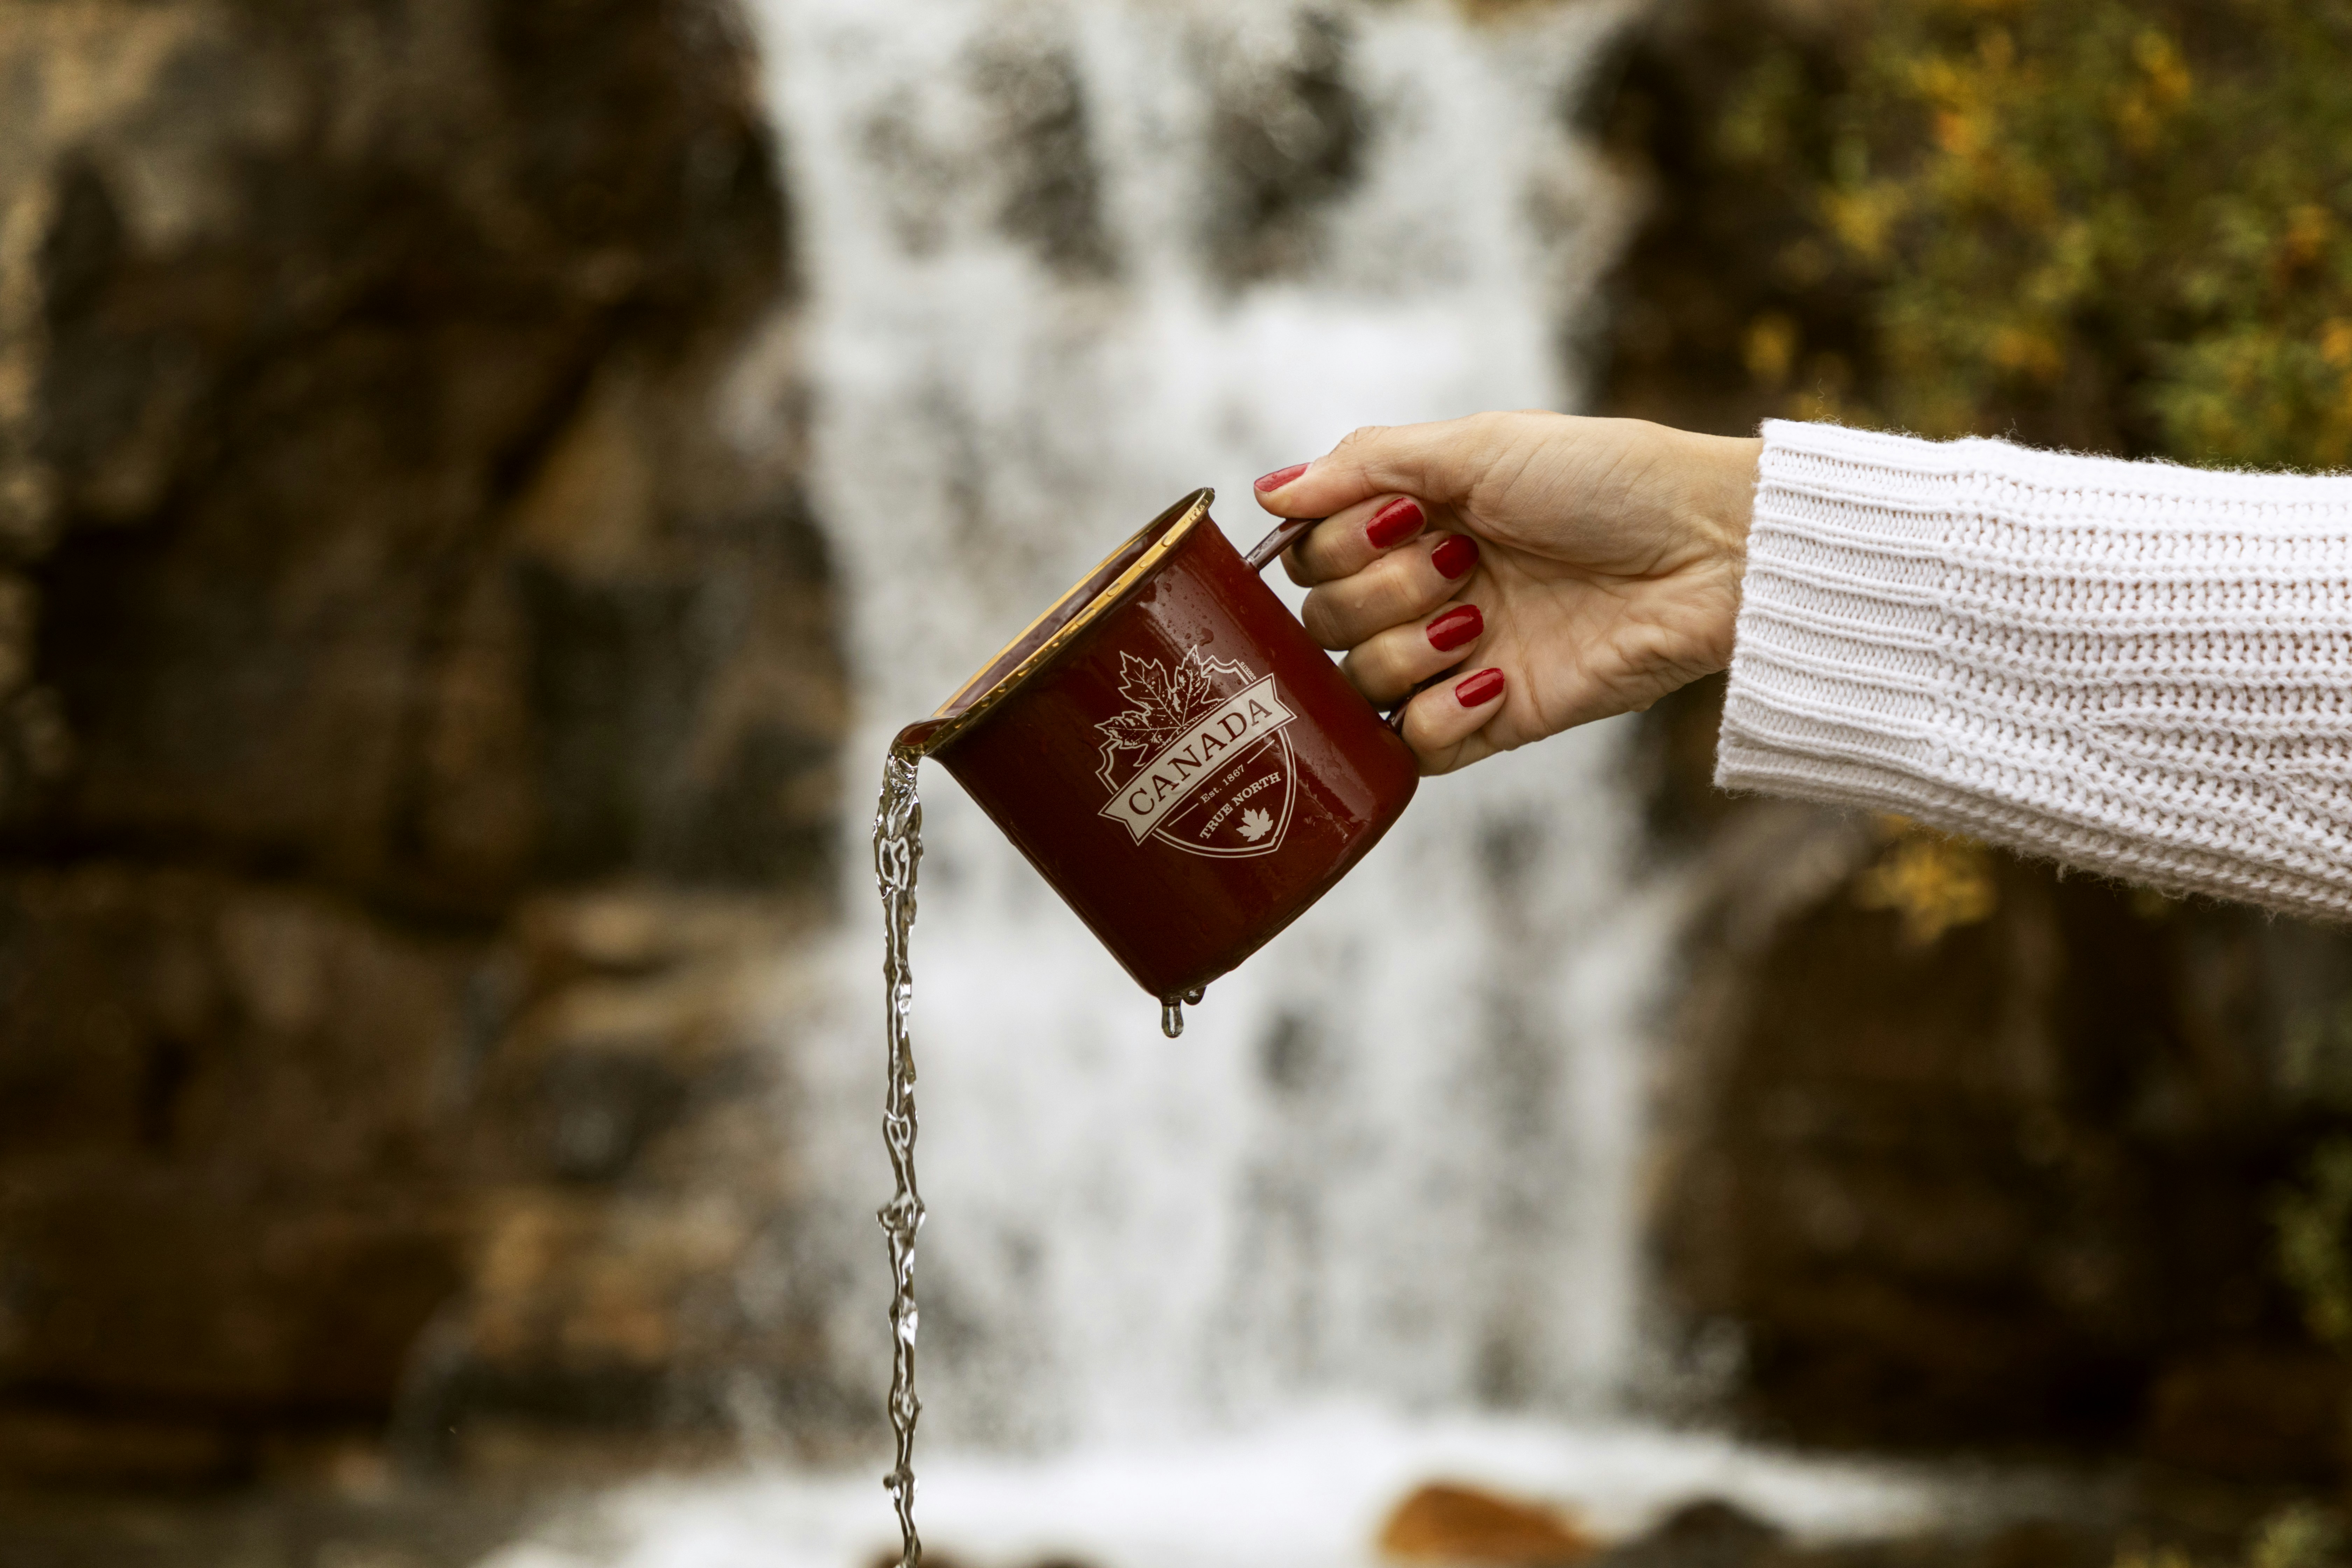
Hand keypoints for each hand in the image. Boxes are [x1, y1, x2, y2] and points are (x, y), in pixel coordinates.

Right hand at [1253, 412, 1761, 774]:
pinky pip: (1416, 749)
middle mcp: (1424, 594)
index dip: (1336, 546)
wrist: (1708, 553)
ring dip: (1409, 649)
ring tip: (1480, 616)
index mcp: (1414, 524)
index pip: (1311, 557)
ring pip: (1360, 687)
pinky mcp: (1495, 721)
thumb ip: (1365, 463)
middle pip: (1324, 624)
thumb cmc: (1608, 480)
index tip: (1401, 519)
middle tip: (1462, 562)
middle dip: (1380, 591)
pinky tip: (1491, 680)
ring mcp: (1456, 661)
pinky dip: (1438, 719)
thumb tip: (1268, 491)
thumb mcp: (1480, 444)